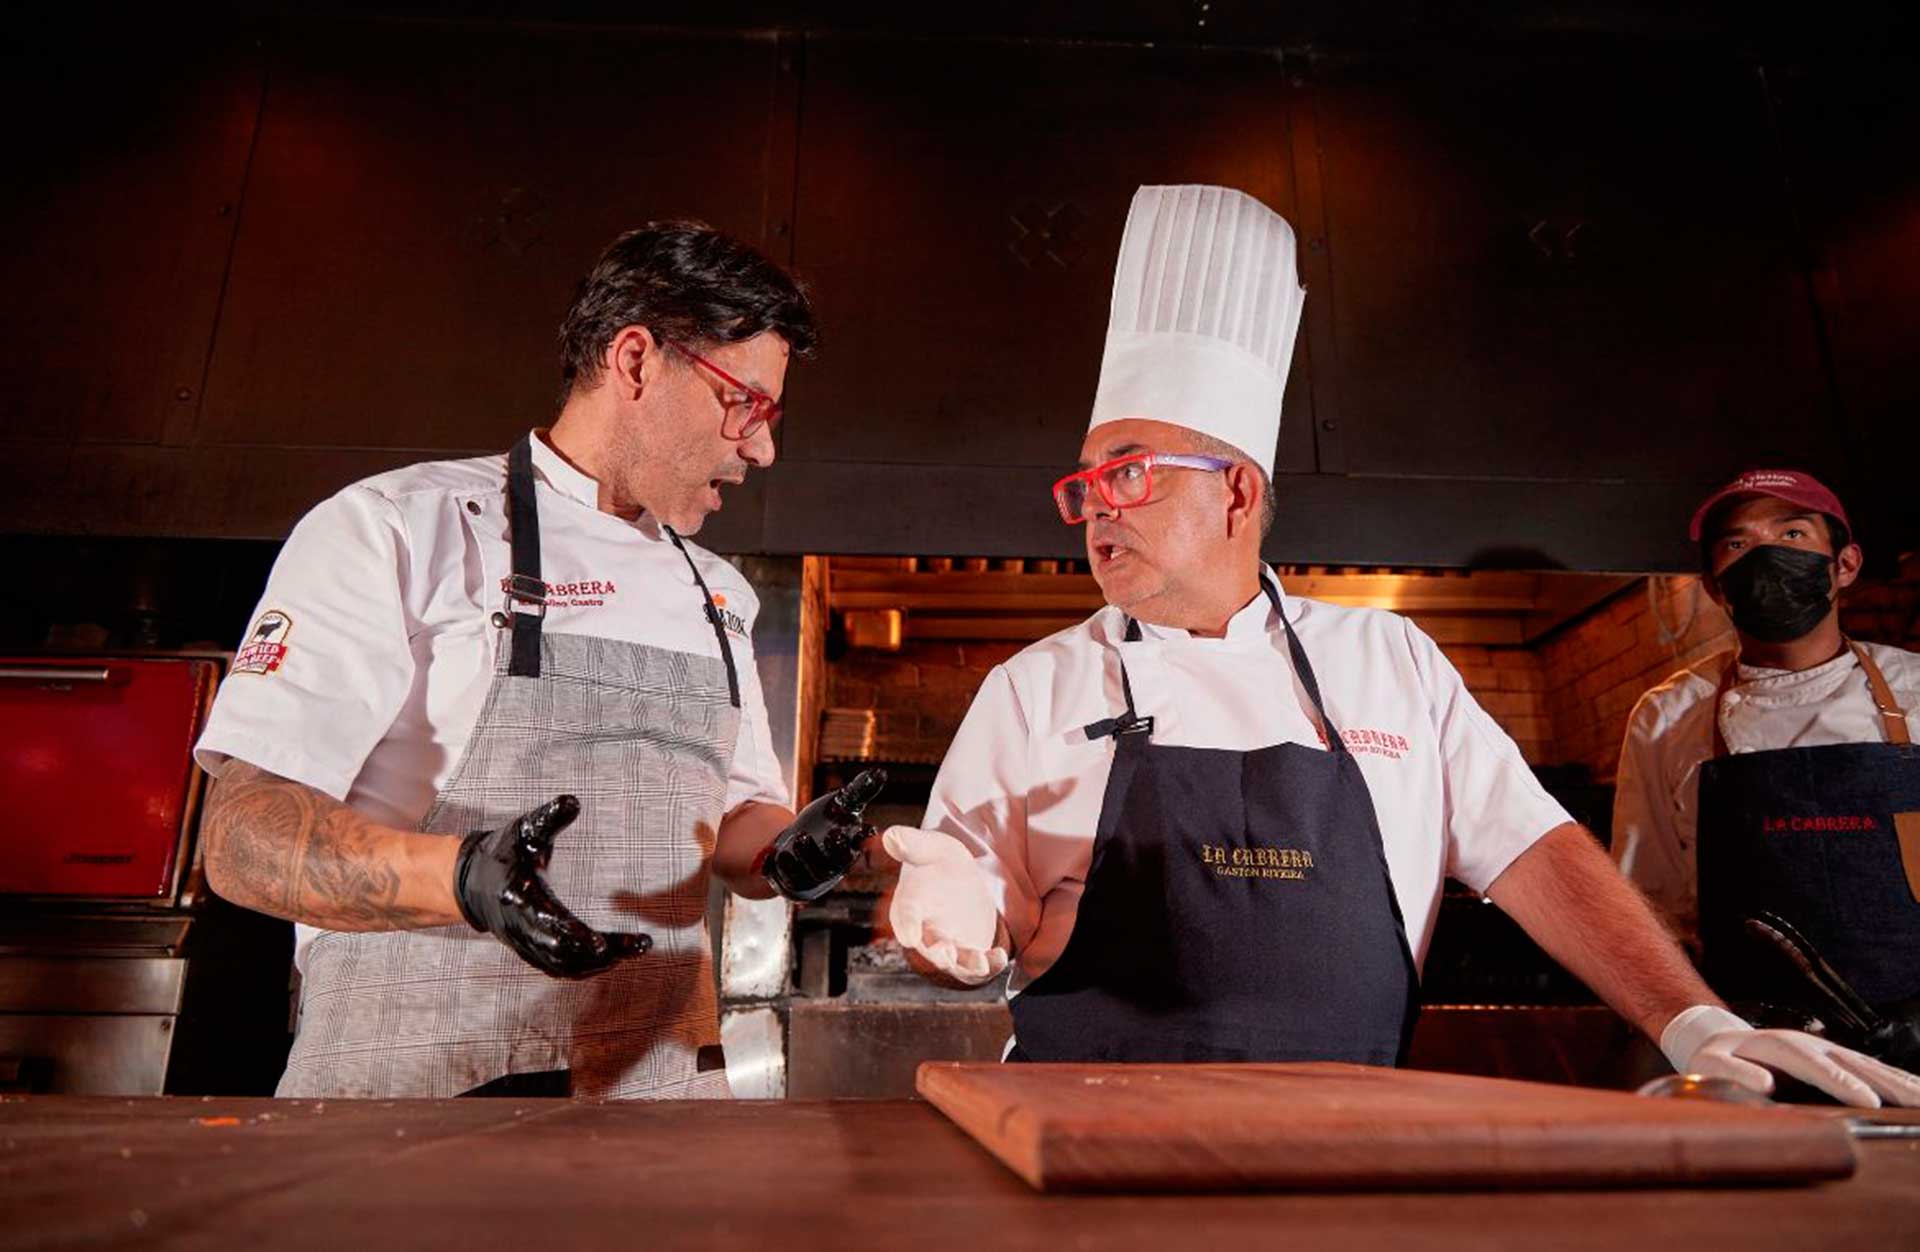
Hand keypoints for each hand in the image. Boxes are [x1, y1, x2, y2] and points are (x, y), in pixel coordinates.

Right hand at [454, 795, 651, 978]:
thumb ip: (549, 817)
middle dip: (603, 952)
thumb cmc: (505, 851)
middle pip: (564, 951)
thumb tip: (573, 801)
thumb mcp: (525, 829)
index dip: (575, 935)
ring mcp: (524, 943)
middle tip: (640, 945)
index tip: (604, 944)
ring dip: (600, 964)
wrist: (471, 881)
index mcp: (520, 896)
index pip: (549, 922)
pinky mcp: (529, 951)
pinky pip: (558, 969)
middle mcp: (520, 927)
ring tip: (635, 949)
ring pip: (563, 965)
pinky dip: (585, 968)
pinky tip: (613, 959)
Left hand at [758, 769, 885, 901]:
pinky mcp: (793, 883)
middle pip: (840, 864)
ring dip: (808, 857)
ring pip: (814, 873)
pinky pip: (788, 880)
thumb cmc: (825, 822)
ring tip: (801, 837)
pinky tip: (776, 853)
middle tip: (834, 834)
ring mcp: (814, 877)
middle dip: (837, 851)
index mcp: (853, 849)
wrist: (796, 843)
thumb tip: (880, 772)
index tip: (870, 834)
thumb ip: (860, 791)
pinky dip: (782, 868)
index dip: (875, 849)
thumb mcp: (841, 804)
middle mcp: (836, 867)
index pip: (871, 855)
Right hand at [882, 826, 1007, 985]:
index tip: (909, 936)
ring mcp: (948, 944)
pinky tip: (1000, 956)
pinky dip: (989, 965)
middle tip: (946, 953)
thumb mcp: (929, 847)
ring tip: (979, 963)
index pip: (904, 917)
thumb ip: (911, 843)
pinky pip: (978, 965)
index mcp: (909, 905)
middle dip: (937, 954)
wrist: (959, 876)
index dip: (906, 926)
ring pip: (954, 963)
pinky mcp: (969, 951)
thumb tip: (891, 835)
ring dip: (966, 965)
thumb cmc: (937, 862)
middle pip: (928, 948)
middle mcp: (925, 931)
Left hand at [1660, 1004, 1919, 1108]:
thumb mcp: (1710, 1065)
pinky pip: (1869, 1068)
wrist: (1719, 1040)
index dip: (1842, 1083)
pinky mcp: (1834, 1059)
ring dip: (1897, 1081)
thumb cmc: (1713, 1060)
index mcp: (1778, 1046)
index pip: (1815, 1067)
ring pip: (1867, 1065)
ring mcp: (1825, 1049)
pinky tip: (1916, 1090)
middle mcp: (1808, 1044)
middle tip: (1914, 1102)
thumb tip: (1764, 1085)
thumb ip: (1733, 1074)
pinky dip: (1894, 1078)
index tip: (1868, 1100)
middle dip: (1884, 1083)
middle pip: (1851, 1063)